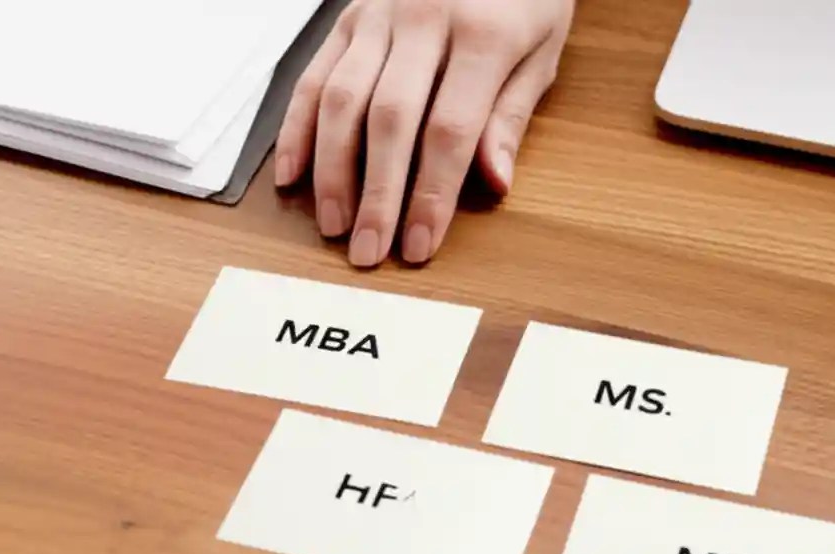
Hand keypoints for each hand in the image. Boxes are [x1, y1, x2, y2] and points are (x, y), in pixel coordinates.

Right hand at [274, 0, 573, 266]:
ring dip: (331, 170)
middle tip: (367, 250)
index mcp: (482, 32)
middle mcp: (423, 18)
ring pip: (340, 98)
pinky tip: (291, 174)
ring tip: (332, 223)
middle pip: (389, 120)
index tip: (419, 246)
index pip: (449, 130)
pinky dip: (297, 127)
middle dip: (375, 195)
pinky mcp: (347, 17)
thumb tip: (493, 181)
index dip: (431, 195)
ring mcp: (377, 15)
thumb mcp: (542, 48)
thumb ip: (511, 115)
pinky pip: (313, 75)